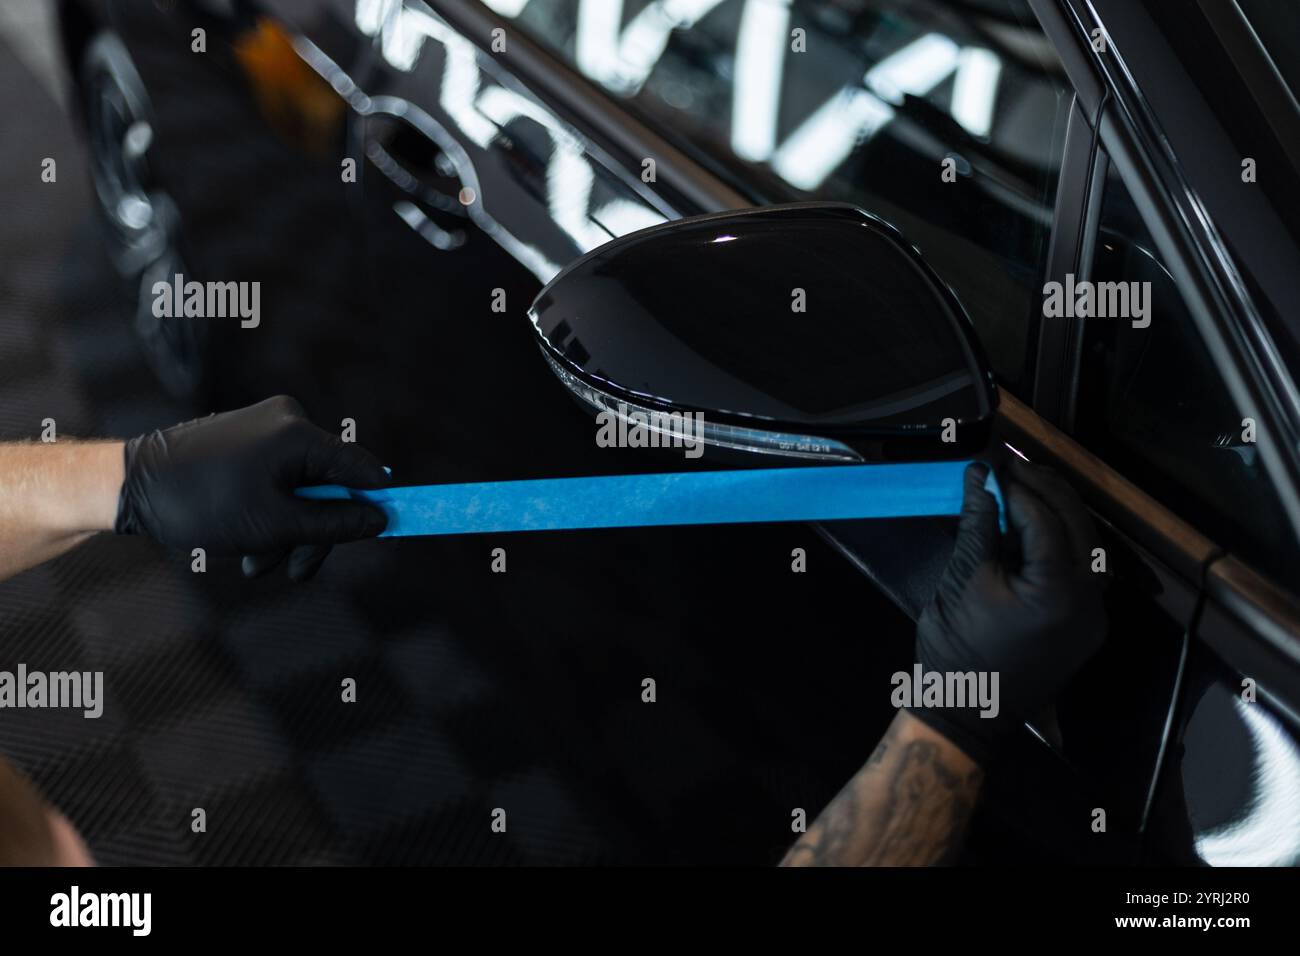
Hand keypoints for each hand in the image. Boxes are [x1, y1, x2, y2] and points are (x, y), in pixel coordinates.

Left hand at [114, 396, 388, 579]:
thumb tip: (380, 519)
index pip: (361, 467)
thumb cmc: (202, 502)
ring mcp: (266, 429)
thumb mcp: (276, 525)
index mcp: (298, 434)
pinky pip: (280, 482)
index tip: (402, 523)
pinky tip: (246, 544)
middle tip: (296, 571)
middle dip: (316, 533)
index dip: (380, 500)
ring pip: (304, 490)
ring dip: (289, 533)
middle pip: (333, 485)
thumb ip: (335, 523)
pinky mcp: (249, 441)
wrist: (131, 486)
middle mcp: (287, 421)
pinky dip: (271, 515)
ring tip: (255, 563)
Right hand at [909, 459, 1106, 762]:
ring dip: (1060, 514)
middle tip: (1012, 466)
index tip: (992, 464)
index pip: (1044, 521)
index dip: (1017, 487)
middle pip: (1079, 527)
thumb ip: (978, 525)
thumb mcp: (962, 581)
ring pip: (1089, 548)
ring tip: (1025, 488)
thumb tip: (980, 476)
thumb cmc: (955, 649)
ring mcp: (1094, 617)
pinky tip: (1037, 527)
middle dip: (1046, 491)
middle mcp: (1089, 603)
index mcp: (1057, 593)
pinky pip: (1084, 572)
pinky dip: (1064, 543)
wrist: (966, 713)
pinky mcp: (1087, 627)